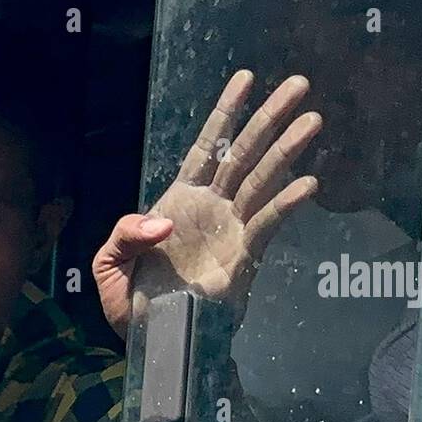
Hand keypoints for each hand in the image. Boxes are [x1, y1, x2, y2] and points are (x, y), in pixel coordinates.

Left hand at [94, 70, 321, 336]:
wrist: (148, 343)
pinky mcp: (242, 259)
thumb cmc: (128, 303)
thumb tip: (164, 222)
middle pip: (242, 154)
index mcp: (178, 201)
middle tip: (300, 85)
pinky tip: (308, 184)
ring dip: (286, 151)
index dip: (225, 113)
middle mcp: (210, 209)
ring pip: (260, 181)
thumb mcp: (108, 262)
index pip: (206, 147)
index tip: (247, 78)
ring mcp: (229, 231)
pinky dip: (285, 204)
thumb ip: (125, 233)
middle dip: (269, 119)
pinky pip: (266, 225)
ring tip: (313, 120)